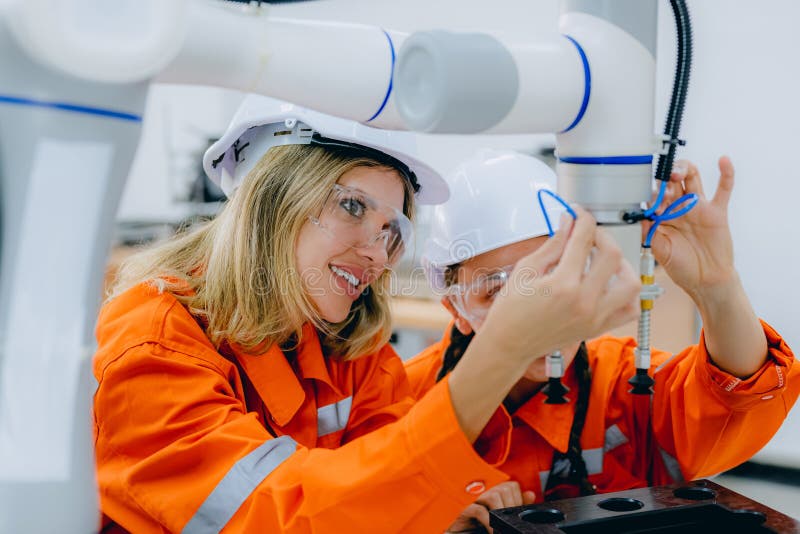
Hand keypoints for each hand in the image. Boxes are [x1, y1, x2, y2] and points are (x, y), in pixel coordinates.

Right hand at [447, 481, 534, 532]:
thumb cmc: (477, 528)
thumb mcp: (501, 517)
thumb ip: (515, 505)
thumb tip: (530, 494)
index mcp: (492, 492)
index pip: (511, 486)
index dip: (517, 501)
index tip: (515, 515)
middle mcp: (482, 492)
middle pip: (504, 488)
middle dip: (510, 507)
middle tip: (509, 523)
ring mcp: (471, 500)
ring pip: (493, 495)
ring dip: (500, 513)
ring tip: (501, 527)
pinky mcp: (462, 510)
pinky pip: (478, 510)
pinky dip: (489, 522)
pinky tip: (492, 531)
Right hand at [480, 208, 639, 362]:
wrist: (509, 344)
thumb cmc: (511, 310)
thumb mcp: (526, 269)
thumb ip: (553, 244)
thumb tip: (568, 222)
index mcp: (562, 284)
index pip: (584, 239)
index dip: (583, 219)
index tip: (579, 214)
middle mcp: (584, 301)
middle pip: (613, 255)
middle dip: (602, 236)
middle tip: (589, 234)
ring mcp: (595, 317)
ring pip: (631, 283)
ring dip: (622, 265)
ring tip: (604, 260)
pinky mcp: (598, 327)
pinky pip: (630, 309)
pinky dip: (628, 294)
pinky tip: (611, 284)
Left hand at [643, 157, 737, 301]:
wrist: (705, 280)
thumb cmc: (681, 266)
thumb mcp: (660, 251)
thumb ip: (650, 233)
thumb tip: (641, 216)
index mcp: (662, 216)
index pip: (654, 196)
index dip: (651, 192)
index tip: (648, 194)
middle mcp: (678, 208)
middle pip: (672, 182)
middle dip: (666, 177)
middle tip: (664, 182)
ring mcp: (698, 207)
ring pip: (693, 178)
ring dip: (685, 169)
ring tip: (678, 171)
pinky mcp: (717, 212)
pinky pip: (723, 189)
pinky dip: (726, 173)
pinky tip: (724, 160)